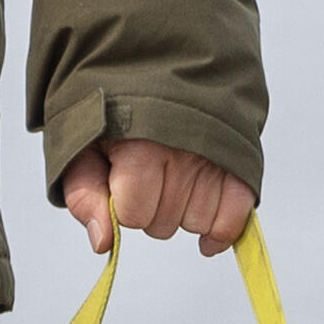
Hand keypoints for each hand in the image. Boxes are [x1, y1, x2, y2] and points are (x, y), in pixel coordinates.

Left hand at [60, 138, 253, 258]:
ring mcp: (215, 159)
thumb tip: (103, 243)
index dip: (122, 209)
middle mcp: (182, 152)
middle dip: (150, 213)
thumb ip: (84, 197)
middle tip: (146, 182)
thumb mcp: (83, 151)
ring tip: (173, 184)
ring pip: (198, 224)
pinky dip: (220, 233)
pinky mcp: (240, 166)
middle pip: (164, 224)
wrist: (160, 79)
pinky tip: (205, 234)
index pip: (133, 215)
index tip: (119, 186)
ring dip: (182, 216)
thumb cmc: (116, 121)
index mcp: (139, 146)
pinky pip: (234, 219)